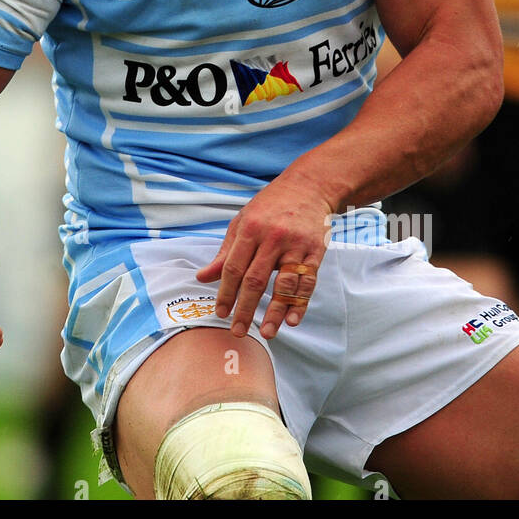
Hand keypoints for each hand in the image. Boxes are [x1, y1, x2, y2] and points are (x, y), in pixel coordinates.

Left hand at [195, 176, 332, 340]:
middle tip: (238, 331)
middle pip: (256, 279)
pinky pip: (308, 282)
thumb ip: (224, 252)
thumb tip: (202, 277)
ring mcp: (296, 245)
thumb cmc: (270, 206)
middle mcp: (273, 238)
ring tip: (266, 332)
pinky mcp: (316, 251)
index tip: (220, 312)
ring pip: (284, 284)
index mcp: (250, 229)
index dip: (225, 292)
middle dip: (245, 308)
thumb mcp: (242, 222)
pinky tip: (292, 319)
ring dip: (275, 311)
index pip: (234, 267)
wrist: (309, 186)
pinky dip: (300, 302)